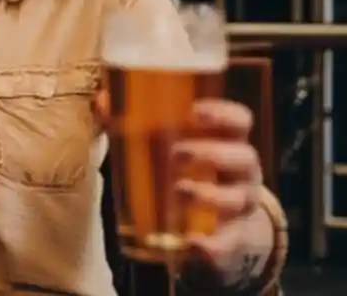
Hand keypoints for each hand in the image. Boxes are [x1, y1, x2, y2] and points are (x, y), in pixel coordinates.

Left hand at [93, 94, 270, 286]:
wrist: (214, 231)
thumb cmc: (189, 174)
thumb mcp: (171, 149)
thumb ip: (137, 123)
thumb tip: (102, 102)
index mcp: (228, 144)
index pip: (240, 122)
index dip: (224, 113)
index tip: (196, 111)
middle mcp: (241, 174)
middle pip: (244, 158)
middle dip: (212, 153)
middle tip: (177, 153)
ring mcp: (240, 210)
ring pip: (238, 200)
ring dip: (209, 195)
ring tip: (179, 190)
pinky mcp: (231, 243)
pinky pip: (228, 245)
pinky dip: (213, 246)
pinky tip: (193, 242)